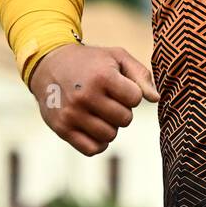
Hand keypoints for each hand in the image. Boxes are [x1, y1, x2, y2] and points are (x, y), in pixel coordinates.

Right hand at [28, 44, 159, 155]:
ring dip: (110, 126)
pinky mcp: (61, 129)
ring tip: (100, 111)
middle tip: (109, 99)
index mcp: (102, 77)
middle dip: (122, 110)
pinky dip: (98, 143)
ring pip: (110, 136)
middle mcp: (85, 96)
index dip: (132, 94)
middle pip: (125, 119)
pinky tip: (94, 127)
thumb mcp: (117, 57)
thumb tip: (155, 99)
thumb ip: (140, 75)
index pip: (136, 99)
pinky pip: (92, 149)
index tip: (120, 86)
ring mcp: (72, 114)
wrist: (49, 64)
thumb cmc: (91, 61)